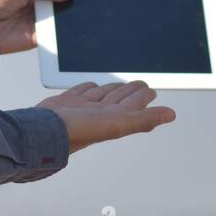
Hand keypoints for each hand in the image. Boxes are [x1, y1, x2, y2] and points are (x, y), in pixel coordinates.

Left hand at [0, 0, 74, 54]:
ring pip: (60, 19)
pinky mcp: (38, 38)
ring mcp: (37, 22)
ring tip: (77, 9)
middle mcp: (36, 6)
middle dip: (69, 1)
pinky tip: (68, 25)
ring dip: (67, 16)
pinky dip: (61, 32)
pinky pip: (55, 36)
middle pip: (60, 3)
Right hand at [38, 81, 175, 153]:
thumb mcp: (118, 124)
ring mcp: (82, 109)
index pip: (134, 104)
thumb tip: (171, 115)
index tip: (152, 91)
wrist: (43, 130)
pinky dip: (87, 88)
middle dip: (130, 91)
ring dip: (111, 89)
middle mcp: (99, 114)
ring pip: (101, 95)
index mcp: (114, 118)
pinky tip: (91, 86)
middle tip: (141, 84)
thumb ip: (145, 119)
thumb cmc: (78, 131)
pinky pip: (80, 92)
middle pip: (119, 99)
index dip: (144, 97)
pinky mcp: (65, 104)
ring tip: (118, 85)